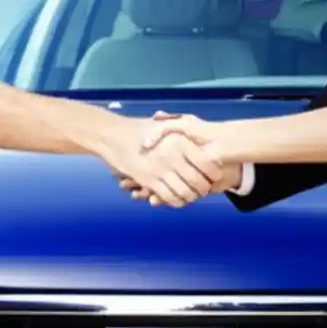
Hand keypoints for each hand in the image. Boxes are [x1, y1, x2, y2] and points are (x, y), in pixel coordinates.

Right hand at [96, 115, 221, 207]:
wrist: (111, 134)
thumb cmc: (138, 129)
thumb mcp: (164, 125)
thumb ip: (183, 134)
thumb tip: (203, 143)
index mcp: (180, 141)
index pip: (207, 163)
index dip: (214, 174)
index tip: (214, 177)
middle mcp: (172, 155)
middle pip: (198, 181)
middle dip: (204, 189)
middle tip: (204, 190)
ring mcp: (160, 169)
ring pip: (185, 192)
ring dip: (191, 197)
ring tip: (192, 195)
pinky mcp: (148, 181)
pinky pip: (169, 197)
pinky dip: (176, 202)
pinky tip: (177, 199)